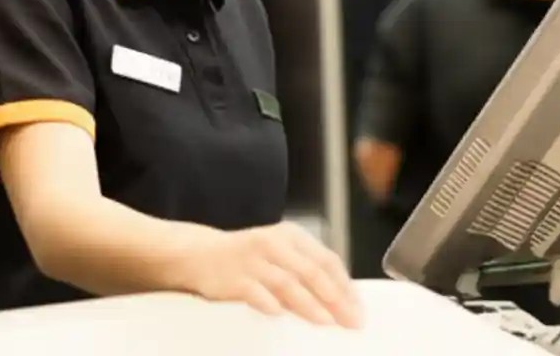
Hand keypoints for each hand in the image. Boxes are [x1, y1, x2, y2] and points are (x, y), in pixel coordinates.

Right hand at [175, 222, 362, 327]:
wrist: (201, 254)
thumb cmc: (248, 259)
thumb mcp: (280, 257)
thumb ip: (306, 274)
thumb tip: (339, 303)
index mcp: (292, 236)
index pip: (327, 260)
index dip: (346, 286)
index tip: (358, 309)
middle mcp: (275, 244)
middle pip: (312, 272)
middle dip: (335, 299)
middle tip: (350, 320)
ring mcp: (254, 260)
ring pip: (288, 282)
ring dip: (309, 304)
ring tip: (326, 321)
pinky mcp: (235, 276)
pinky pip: (255, 291)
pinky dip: (269, 302)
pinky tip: (280, 314)